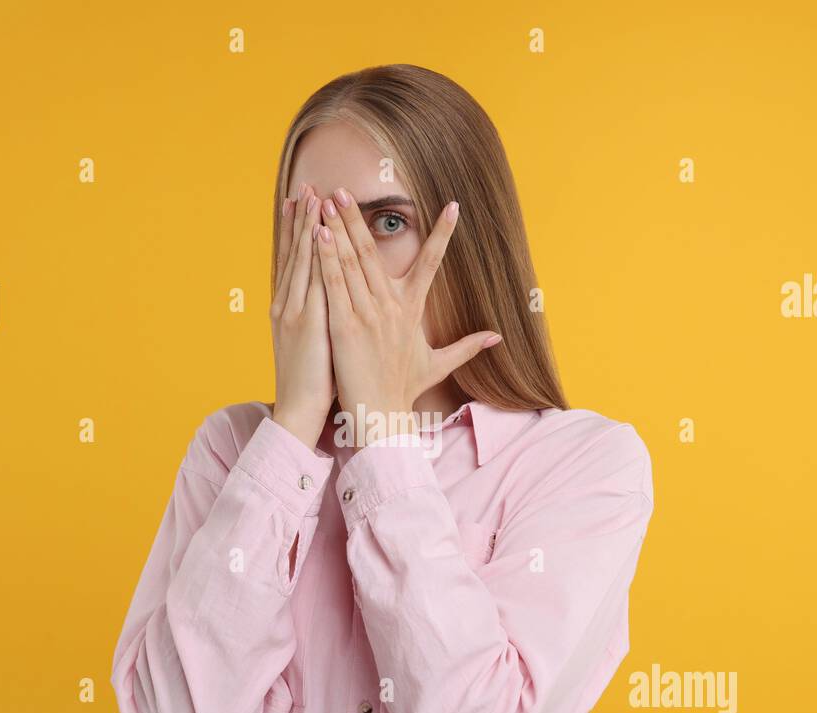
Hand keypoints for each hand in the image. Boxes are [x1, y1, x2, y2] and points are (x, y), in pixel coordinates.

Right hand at [270, 183, 334, 449]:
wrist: (298, 410)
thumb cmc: (312, 382)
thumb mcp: (312, 344)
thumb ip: (318, 319)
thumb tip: (329, 303)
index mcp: (289, 309)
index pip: (293, 262)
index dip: (296, 231)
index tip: (302, 203)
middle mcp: (287, 305)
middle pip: (294, 253)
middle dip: (299, 219)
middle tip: (305, 186)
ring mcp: (294, 312)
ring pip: (301, 260)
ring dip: (306, 227)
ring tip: (312, 197)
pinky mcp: (305, 322)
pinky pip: (312, 280)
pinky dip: (314, 254)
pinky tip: (319, 233)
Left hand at [314, 188, 500, 440]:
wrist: (382, 419)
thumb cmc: (403, 391)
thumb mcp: (437, 366)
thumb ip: (466, 347)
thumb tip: (497, 338)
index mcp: (411, 311)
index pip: (431, 264)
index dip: (444, 235)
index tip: (454, 206)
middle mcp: (391, 308)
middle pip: (375, 253)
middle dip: (359, 218)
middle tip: (346, 188)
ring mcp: (367, 316)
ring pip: (352, 263)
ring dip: (339, 229)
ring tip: (328, 200)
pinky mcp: (345, 327)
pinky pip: (334, 285)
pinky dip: (327, 259)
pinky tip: (320, 235)